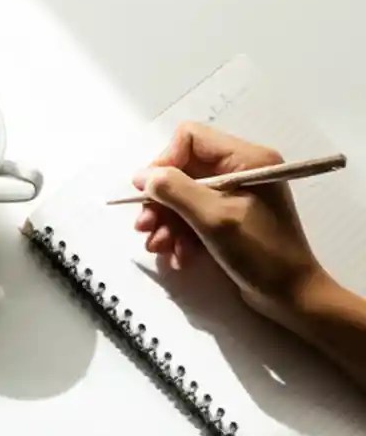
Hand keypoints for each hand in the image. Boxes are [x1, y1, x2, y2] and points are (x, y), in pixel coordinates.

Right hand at [131, 122, 327, 327]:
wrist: (292, 297)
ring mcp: (235, 194)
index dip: (165, 162)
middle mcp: (239, 170)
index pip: (190, 139)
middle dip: (161, 201)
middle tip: (145, 227)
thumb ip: (175, 190)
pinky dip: (182, 235)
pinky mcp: (229, 217)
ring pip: (184, 195)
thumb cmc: (260, 253)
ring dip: (167, 222)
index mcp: (245, 159)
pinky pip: (194, 215)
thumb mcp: (214, 218)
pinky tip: (179, 256)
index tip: (149, 193)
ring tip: (160, 247)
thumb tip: (142, 175)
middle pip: (183, 170)